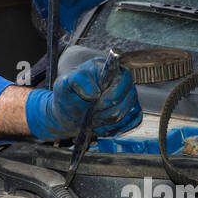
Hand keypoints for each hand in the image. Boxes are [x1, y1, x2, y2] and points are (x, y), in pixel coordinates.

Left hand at [25, 56, 141, 140]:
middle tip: (91, 115)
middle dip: (107, 111)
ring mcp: (129, 96)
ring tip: (94, 120)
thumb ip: (78, 81)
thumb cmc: (67, 96)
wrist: (68, 115)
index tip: (95, 102)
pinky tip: (103, 126)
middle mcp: (122, 80)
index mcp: (107, 68)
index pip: (123, 77)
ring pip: (131, 112)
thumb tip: (95, 91)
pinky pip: (134, 121)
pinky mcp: (132, 111)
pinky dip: (117, 128)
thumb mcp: (64, 84)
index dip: (112, 94)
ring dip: (109, 121)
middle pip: (128, 98)